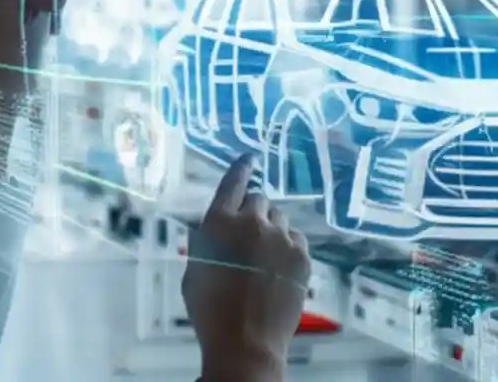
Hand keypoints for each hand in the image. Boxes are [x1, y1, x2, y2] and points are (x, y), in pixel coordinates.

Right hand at [183, 155, 310, 381]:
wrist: (245, 341)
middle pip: (258, 200)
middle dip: (253, 213)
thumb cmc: (210, 309)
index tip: (250, 157)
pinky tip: (280, 267)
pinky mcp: (302, 255)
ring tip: (265, 258)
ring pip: (279, 218)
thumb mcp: (195, 269)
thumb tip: (219, 228)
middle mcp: (251, 222)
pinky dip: (288, 246)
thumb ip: (208, 240)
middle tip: (249, 238)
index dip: (241, 168)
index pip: (233, 182)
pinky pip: (296, 238)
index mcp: (218, 222)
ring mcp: (280, 237)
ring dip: (271, 229)